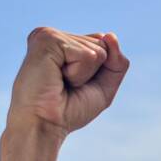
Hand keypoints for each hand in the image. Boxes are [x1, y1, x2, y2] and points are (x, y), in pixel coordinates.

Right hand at [8, 26, 129, 136]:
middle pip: (103, 46)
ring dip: (83, 75)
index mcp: (63, 43)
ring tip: (59, 82)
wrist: (43, 125)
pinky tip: (56, 78)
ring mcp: (49, 34)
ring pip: (97, 51)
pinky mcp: (47, 39)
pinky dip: (78, 74)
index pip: (103, 46)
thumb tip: (110, 35)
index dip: (98, 73)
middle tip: (65, 86)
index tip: (72, 85)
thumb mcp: (103, 86)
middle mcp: (54, 35)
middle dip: (92, 74)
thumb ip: (117, 62)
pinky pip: (87, 55)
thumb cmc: (68, 110)